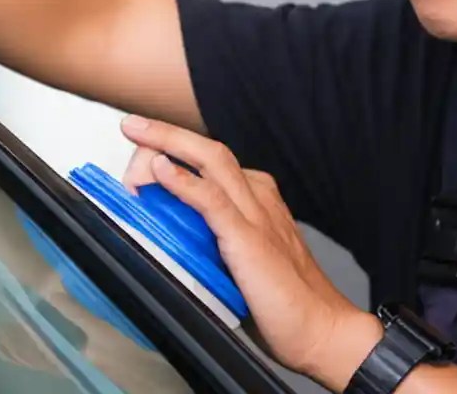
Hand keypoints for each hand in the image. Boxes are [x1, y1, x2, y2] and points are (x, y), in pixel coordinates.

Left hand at [120, 115, 381, 390]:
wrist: (323, 332)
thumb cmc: (284, 306)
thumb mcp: (238, 263)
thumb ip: (210, 244)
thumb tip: (169, 239)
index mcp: (258, 201)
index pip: (211, 165)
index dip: (175, 158)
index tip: (143, 166)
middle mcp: (258, 199)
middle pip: (209, 151)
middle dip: (168, 133)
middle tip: (134, 125)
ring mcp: (256, 216)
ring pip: (210, 161)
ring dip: (169, 142)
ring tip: (137, 131)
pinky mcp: (250, 239)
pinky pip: (212, 201)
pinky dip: (184, 182)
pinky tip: (160, 170)